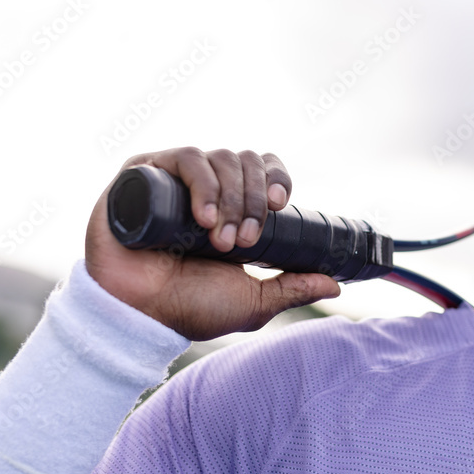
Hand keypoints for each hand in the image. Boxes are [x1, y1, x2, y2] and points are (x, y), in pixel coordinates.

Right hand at [85, 147, 340, 339]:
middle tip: (246, 242)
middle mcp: (205, 186)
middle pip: (246, 161)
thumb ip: (293, 288)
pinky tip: (203, 217)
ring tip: (219, 240)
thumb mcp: (254, 301)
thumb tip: (334, 282)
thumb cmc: (189, 308)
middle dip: (254, 201)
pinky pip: (185, 157)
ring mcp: (174, 178)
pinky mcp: (143, 174)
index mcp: (232, 206)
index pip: (263, 168)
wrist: (139, 317)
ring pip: (220, 158)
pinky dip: (202, 183)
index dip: (277, 179)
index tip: (282, 205)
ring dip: (231, 200)